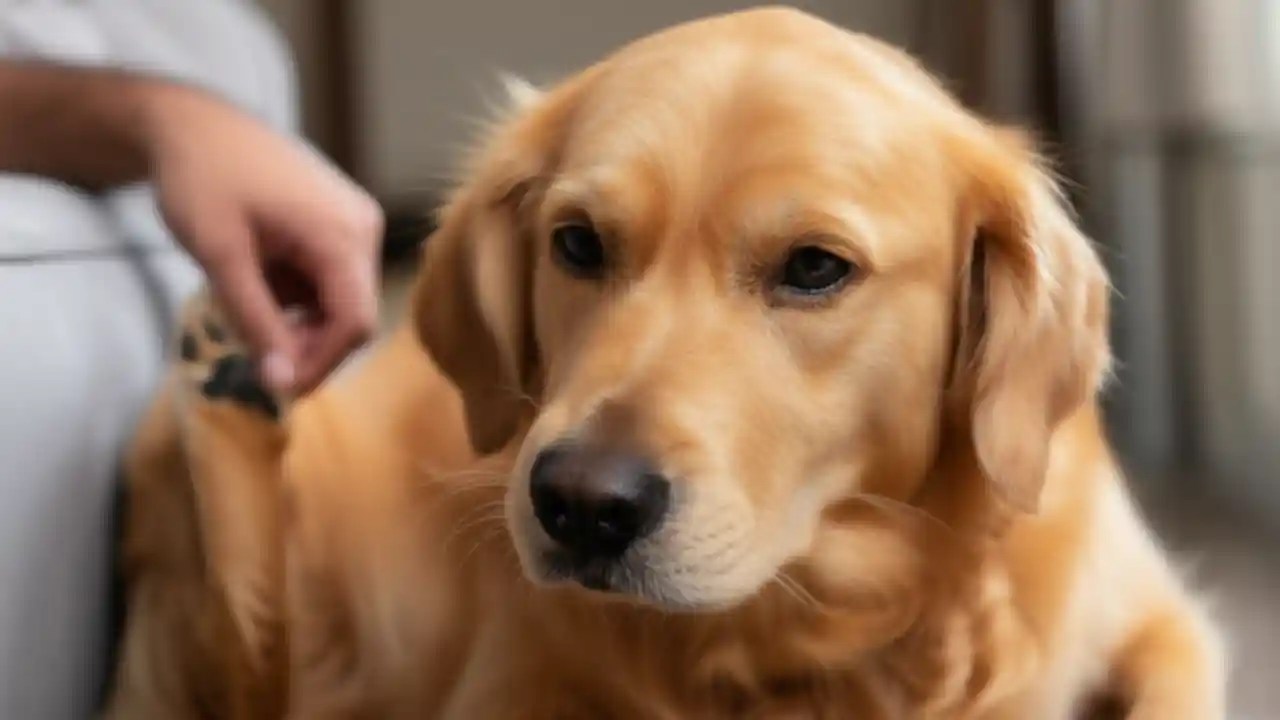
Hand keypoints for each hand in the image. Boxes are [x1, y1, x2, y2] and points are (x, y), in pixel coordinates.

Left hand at [144, 85, 383, 395]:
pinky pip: (329, 278)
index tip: (275, 389)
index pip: (354, 323)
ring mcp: (354, 222)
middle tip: (251, 352)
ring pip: (338, 301)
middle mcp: (363, 228)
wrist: (192, 123)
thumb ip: (257, 323)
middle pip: (350, 315)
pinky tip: (256, 275)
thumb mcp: (222, 258)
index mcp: (343, 233)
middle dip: (305, 342)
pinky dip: (295, 293)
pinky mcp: (339, 220)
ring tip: (242, 297)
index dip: (319, 365)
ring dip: (296, 318)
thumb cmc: (202, 180)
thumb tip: (282, 384)